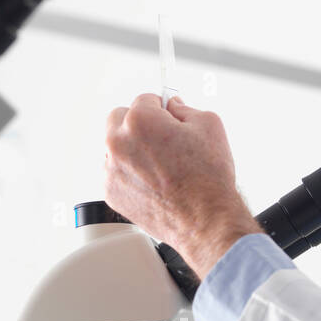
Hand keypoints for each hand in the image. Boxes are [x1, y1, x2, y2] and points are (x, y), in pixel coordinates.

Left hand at [103, 93, 261, 277]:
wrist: (205, 220)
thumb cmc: (207, 179)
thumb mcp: (208, 126)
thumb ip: (185, 108)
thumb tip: (173, 106)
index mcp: (139, 120)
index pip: (144, 99)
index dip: (161, 108)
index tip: (167, 116)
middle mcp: (118, 143)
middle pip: (120, 118)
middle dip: (139, 123)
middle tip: (161, 138)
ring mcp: (111, 170)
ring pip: (116, 148)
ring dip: (132, 150)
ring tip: (160, 166)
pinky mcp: (111, 193)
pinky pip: (116, 173)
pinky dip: (130, 175)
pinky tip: (153, 183)